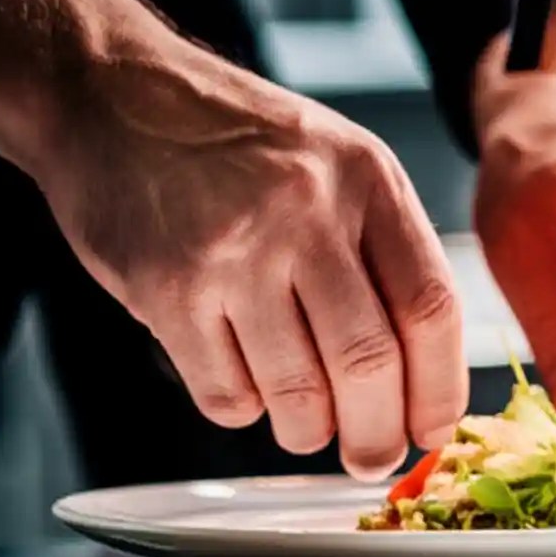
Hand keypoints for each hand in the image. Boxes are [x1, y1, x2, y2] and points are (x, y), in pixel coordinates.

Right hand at [37, 44, 467, 480]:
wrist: (116, 98)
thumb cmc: (238, 143)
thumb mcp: (339, 162)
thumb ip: (385, 250)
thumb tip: (422, 373)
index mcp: (367, 180)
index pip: (431, 309)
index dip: (439, 390)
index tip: (430, 429)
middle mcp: (306, 211)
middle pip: (370, 362)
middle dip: (376, 437)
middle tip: (370, 458)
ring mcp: (235, 250)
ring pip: (298, 394)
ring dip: (308, 431)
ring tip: (304, 425)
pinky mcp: (168, 289)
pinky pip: (226, 395)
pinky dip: (243, 410)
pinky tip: (241, 379)